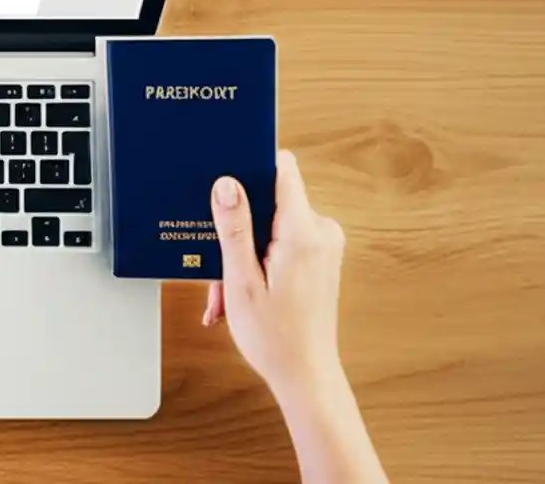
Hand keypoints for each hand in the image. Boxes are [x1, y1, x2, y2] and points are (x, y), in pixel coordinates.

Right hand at [201, 150, 346, 394]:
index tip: (227, 178)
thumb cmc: (275, 338)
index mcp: (304, 234)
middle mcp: (321, 233)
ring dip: (244, 252)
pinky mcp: (320, 257)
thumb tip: (227, 184)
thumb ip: (234, 228)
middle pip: (269, 203)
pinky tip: (245, 290)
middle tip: (220, 268)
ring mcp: (324, 245)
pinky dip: (258, 261)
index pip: (282, 170)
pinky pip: (282, 241)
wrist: (305, 375)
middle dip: (237, 231)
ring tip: (230, 290)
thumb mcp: (241, 280)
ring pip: (271, 226)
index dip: (251, 168)